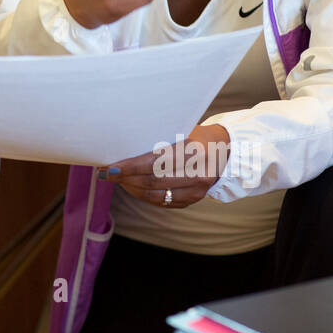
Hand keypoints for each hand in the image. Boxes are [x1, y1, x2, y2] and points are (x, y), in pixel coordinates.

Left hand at [96, 124, 231, 208]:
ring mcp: (197, 190)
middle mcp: (198, 173)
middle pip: (152, 181)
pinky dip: (144, 195)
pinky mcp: (194, 200)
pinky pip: (163, 202)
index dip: (129, 167)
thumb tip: (123, 146)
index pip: (154, 162)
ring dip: (132, 188)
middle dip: (125, 178)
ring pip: (156, 195)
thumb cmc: (196, 134)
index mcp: (193, 151)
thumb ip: (158, 140)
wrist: (226, 149)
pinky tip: (132, 187)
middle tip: (106, 173)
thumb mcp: (181, 130)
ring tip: (116, 179)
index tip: (109, 167)